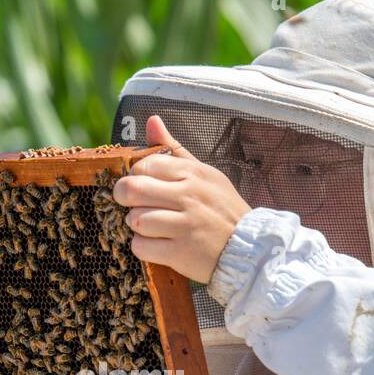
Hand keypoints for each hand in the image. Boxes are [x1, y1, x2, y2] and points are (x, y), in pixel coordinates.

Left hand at [113, 116, 250, 283]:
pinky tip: (156, 244)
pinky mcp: (181, 253)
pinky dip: (142, 247)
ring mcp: (185, 225)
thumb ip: (174, 149)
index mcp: (193, 173)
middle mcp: (189, 196)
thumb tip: (152, 120)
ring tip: (149, 227)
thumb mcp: (204, 174)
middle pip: (133, 189)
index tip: (142, 185)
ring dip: (135, 225)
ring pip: (136, 219)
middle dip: (124, 197)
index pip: (145, 165)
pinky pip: (142, 247)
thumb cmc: (221, 209)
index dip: (135, 175)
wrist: (249, 248)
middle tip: (132, 204)